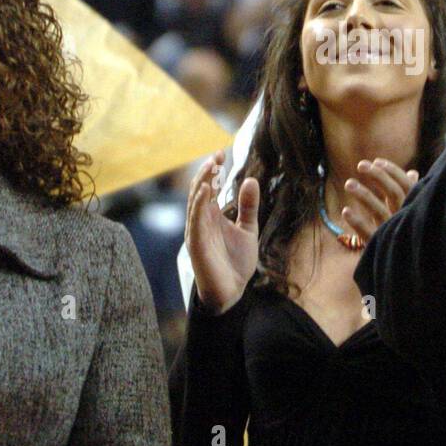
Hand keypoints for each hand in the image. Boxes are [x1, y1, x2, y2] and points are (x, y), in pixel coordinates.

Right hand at [186, 150, 259, 313]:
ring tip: (210, 167)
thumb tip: (250, 179)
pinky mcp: (196, 244)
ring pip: (195, 202)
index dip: (213, 171)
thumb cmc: (236, 261)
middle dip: (206, 172)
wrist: (232, 292)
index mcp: (212, 216)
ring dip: (202, 183)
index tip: (221, 153)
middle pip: (199, 190)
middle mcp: (201, 221)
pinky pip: (195, 220)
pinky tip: (205, 191)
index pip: (209, 187)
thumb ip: (248, 206)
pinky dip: (198, 204)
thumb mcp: (248, 229)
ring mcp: (197, 231)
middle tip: (216, 156)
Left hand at [341, 158, 418, 245]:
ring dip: (363, 195)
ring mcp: (392, 232)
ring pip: (378, 211)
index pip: (405, 184)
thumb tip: (413, 172)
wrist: (406, 269)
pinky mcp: (379, 246)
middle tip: (361, 165)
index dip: (391, 171)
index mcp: (412, 208)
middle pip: (394, 193)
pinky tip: (345, 211)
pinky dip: (357, 222)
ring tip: (348, 183)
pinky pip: (367, 234)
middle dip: (378, 176)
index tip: (376, 161)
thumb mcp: (409, 211)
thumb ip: (409, 193)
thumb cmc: (408, 233)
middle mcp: (404, 218)